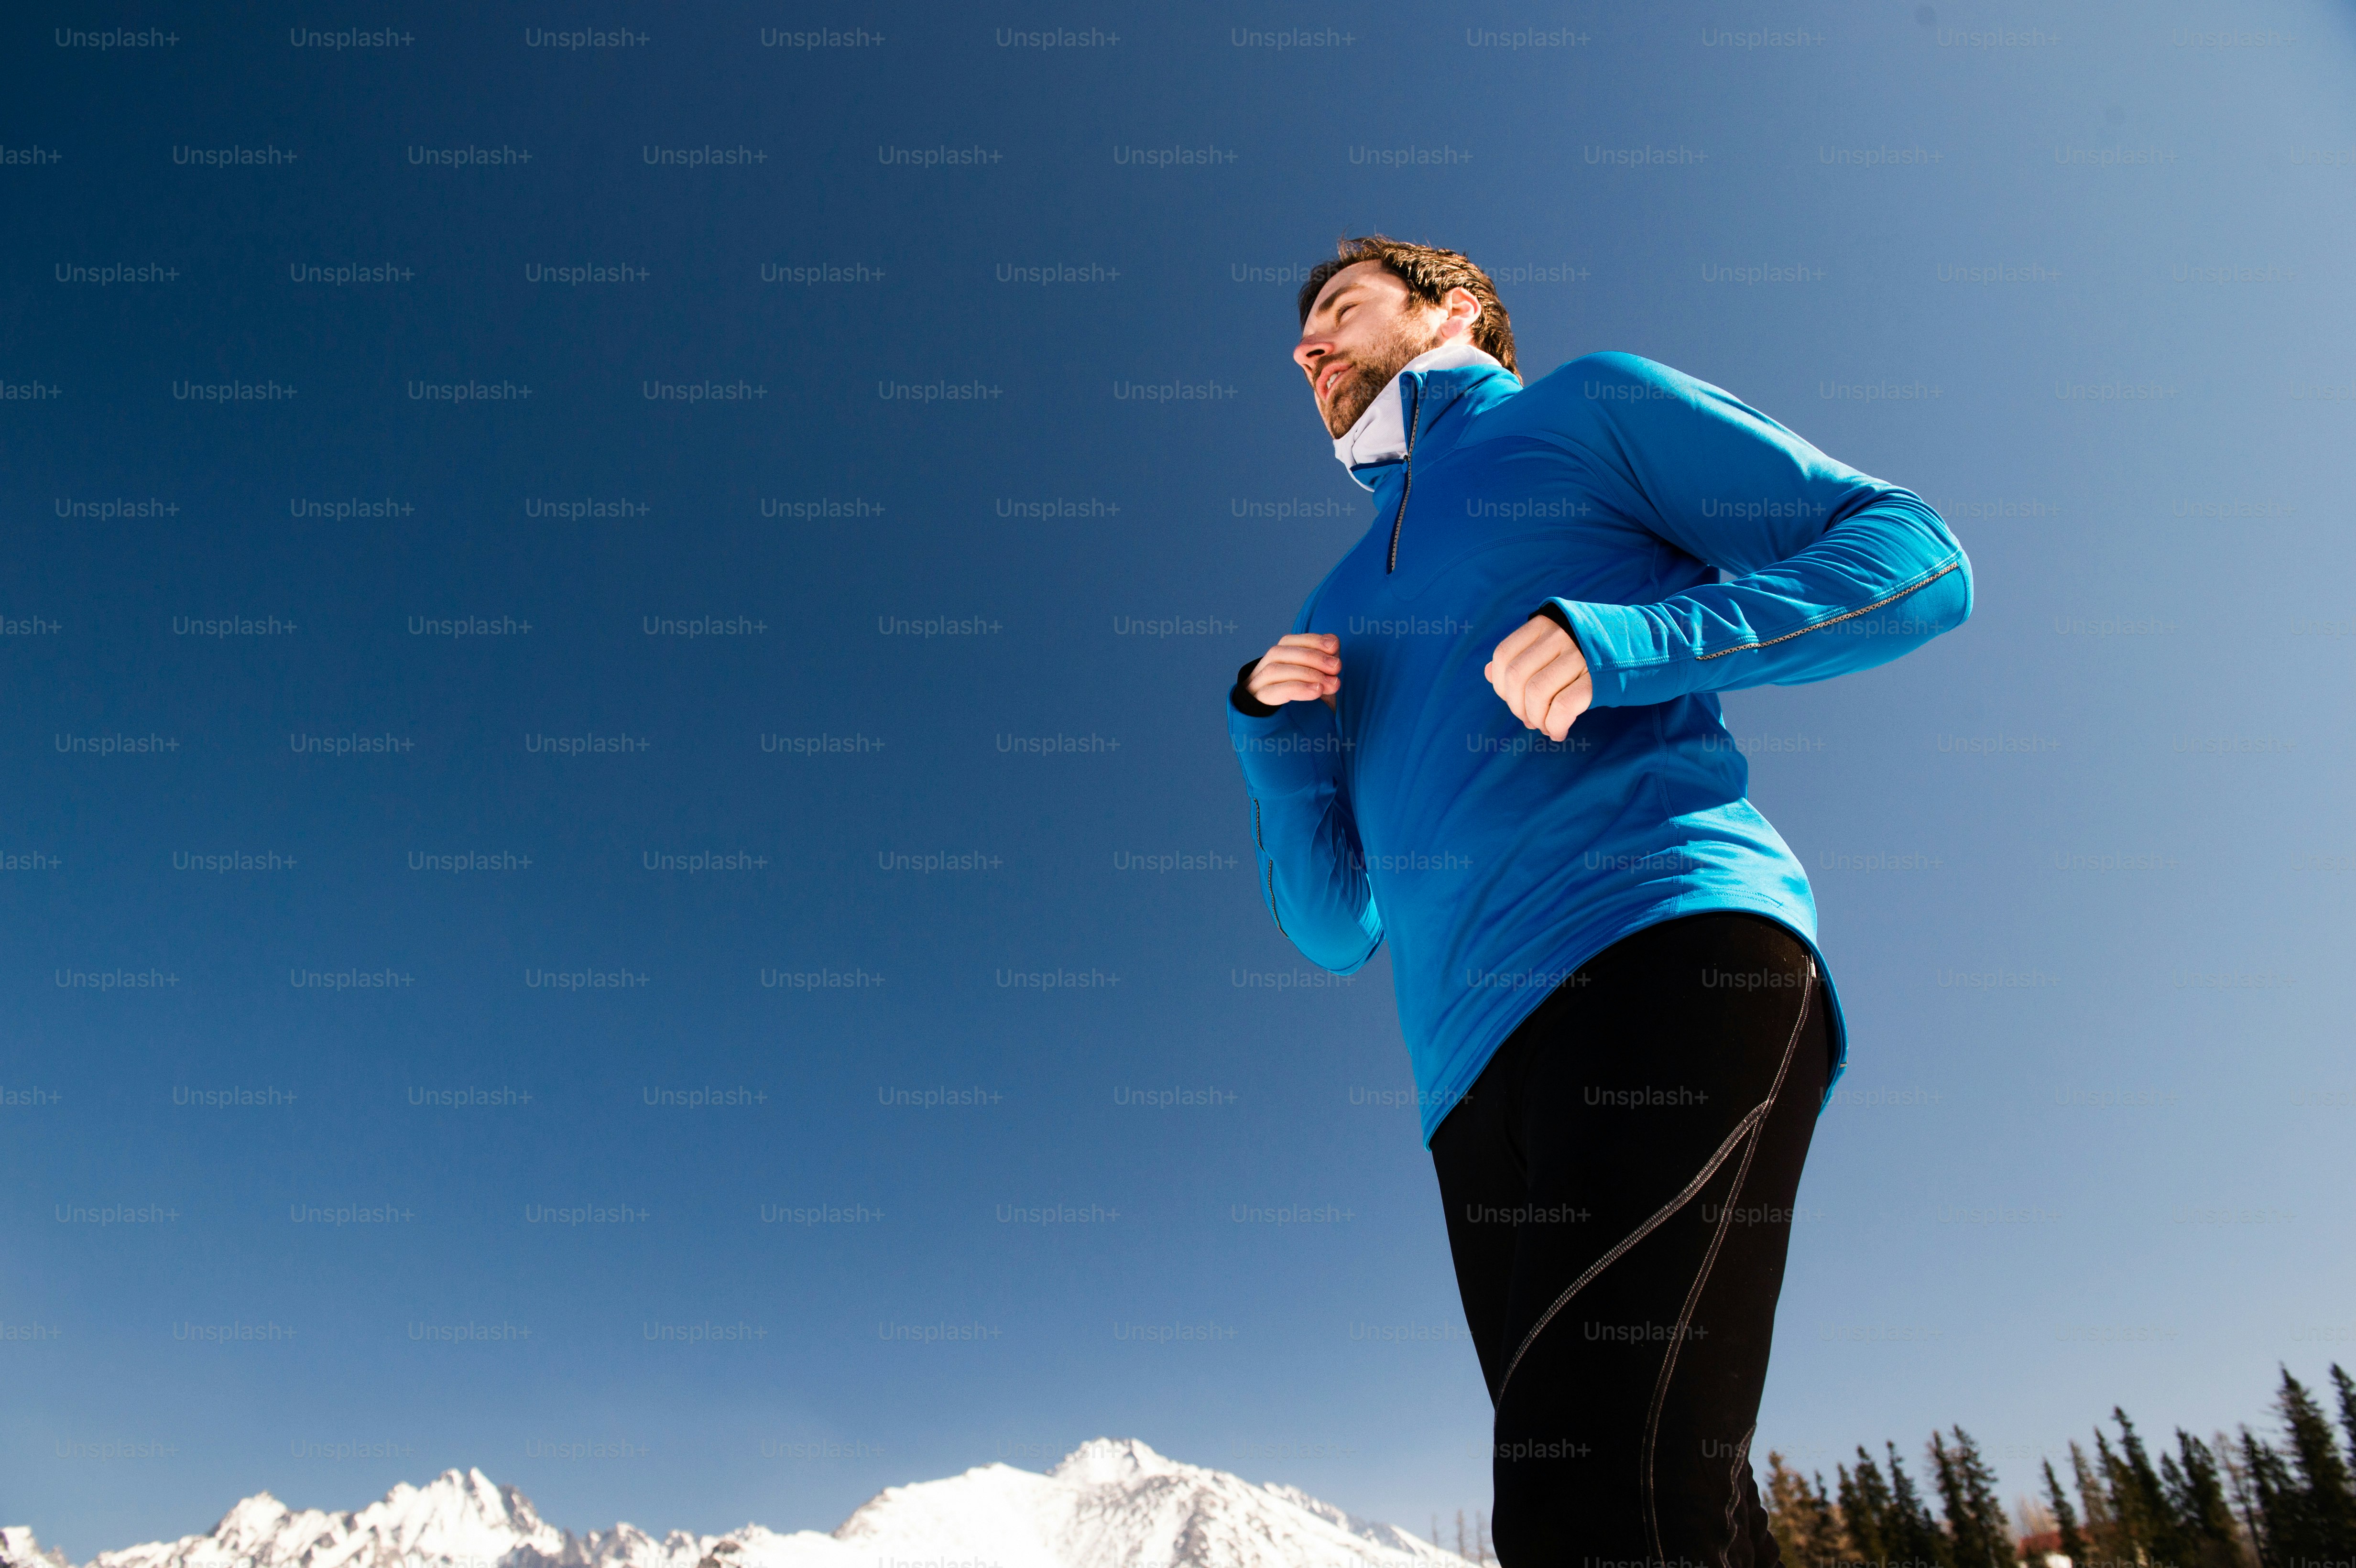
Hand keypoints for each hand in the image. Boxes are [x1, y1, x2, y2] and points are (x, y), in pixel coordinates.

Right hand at [1247, 632, 1339, 710]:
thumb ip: (1326, 666)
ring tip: (1331, 683)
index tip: (1334, 646)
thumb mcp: (1321, 686)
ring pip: (1274, 669)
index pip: (1287, 642)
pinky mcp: (1255, 706)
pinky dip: (1297, 688)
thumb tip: (1333, 643)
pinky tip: (1317, 691)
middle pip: (1279, 652)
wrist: (1296, 748)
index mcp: (1274, 665)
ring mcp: (1255, 688)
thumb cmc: (1309, 712)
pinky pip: (1272, 692)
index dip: (1311, 640)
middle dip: (1311, 656)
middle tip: (1337, 667)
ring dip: (1307, 672)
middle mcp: (1260, 672)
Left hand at [1486, 616, 1590, 740]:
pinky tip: (1560, 731)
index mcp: (1546, 623)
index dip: (1501, 686)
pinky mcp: (1601, 676)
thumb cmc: (1602, 648)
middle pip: (1516, 677)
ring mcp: (1581, 653)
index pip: (1503, 656)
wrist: (1657, 641)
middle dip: (1517, 707)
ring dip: (1537, 719)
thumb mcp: (1561, 640)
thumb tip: (1488, 673)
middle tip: (1531, 719)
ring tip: (1547, 725)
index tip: (1515, 701)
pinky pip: (1564, 706)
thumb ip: (1525, 653)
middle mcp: (1561, 634)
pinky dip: (1555, 725)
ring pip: (1537, 693)